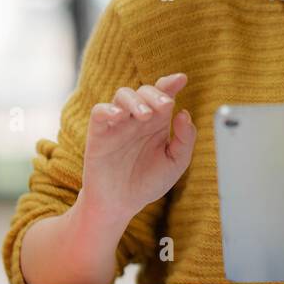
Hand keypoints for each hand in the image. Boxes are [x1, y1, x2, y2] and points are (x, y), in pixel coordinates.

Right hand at [81, 72, 196, 222]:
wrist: (121, 204)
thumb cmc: (148, 182)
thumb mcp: (176, 162)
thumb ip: (185, 139)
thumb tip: (184, 113)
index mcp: (158, 123)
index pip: (164, 95)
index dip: (171, 84)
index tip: (181, 79)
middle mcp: (138, 119)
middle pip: (144, 91)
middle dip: (156, 94)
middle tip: (165, 106)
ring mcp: (118, 124)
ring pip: (122, 95)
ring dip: (135, 100)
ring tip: (146, 115)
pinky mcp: (99, 134)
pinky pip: (99, 111)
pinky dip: (108, 109)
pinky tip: (119, 116)